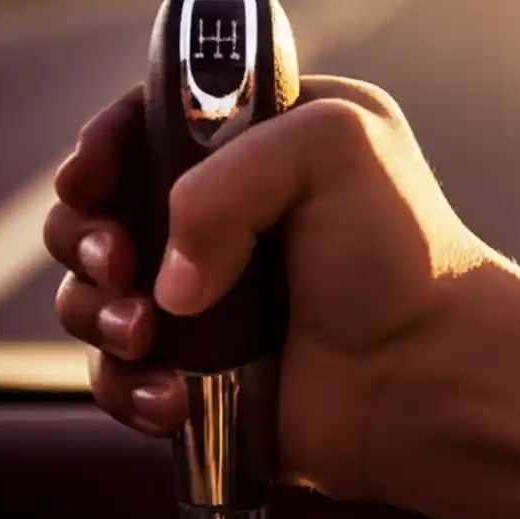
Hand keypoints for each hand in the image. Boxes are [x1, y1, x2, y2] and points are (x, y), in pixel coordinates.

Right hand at [44, 75, 506, 499]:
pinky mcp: (197, 366)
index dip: (105, 146)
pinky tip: (173, 396)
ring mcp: (208, 292)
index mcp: (261, 141)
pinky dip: (127, 384)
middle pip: (102, 208)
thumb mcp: (335, 146)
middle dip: (87, 236)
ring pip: (92, 292)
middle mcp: (228, 213)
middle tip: (117, 262)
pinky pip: (117, 371)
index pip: (148, 121)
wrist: (432, 376)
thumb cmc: (404, 257)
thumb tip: (170, 274)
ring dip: (97, 312)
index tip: (89, 178)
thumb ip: (227, 174)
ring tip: (145, 334)